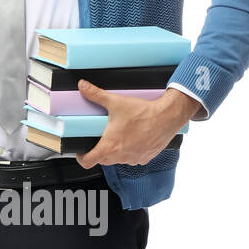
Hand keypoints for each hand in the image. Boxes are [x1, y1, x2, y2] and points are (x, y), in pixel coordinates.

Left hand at [73, 81, 199, 167]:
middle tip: (101, 138)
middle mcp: (121, 156)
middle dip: (99, 151)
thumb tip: (83, 87)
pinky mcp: (145, 158)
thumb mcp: (116, 102)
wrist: (167, 117)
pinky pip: (133, 158)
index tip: (82, 151)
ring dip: (116, 151)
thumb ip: (96, 94)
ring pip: (118, 159)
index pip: (88, 161)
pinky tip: (134, 139)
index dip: (81, 157)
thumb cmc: (144, 113)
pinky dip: (131, 151)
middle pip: (102, 160)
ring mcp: (133, 159)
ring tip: (120, 136)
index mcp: (110, 147)